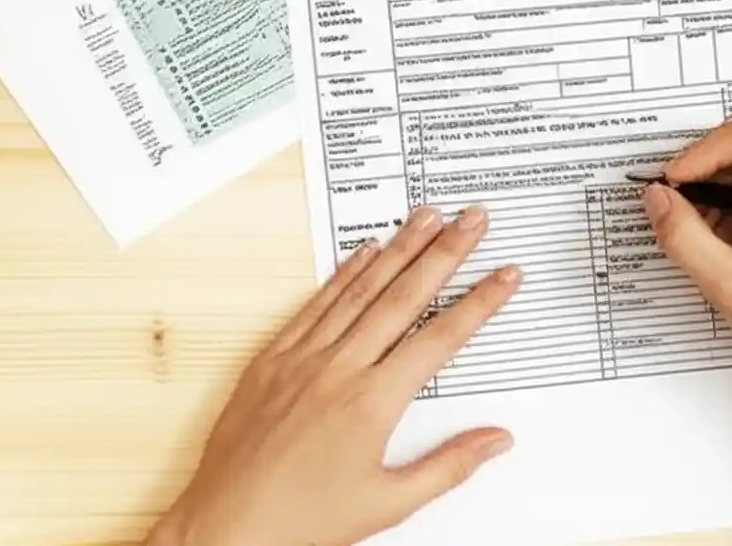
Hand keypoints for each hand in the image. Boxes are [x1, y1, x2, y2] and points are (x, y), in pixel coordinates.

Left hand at [145, 205, 520, 545]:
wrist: (227, 529)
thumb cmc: (301, 522)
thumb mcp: (389, 502)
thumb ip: (449, 465)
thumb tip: (495, 440)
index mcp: (372, 403)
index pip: (441, 338)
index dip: (480, 302)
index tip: (504, 275)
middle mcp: (338, 370)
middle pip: (405, 296)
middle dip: (446, 252)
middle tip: (472, 220)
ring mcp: (302, 359)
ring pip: (361, 289)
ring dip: (399, 248)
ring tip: (427, 217)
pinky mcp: (271, 360)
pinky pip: (315, 304)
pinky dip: (344, 273)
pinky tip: (365, 251)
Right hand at [641, 112, 731, 397]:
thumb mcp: (731, 284)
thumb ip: (685, 237)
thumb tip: (654, 196)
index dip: (701, 153)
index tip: (669, 184)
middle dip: (703, 178)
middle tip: (676, 216)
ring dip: (713, 198)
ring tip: (704, 244)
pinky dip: (726, 211)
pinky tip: (723, 249)